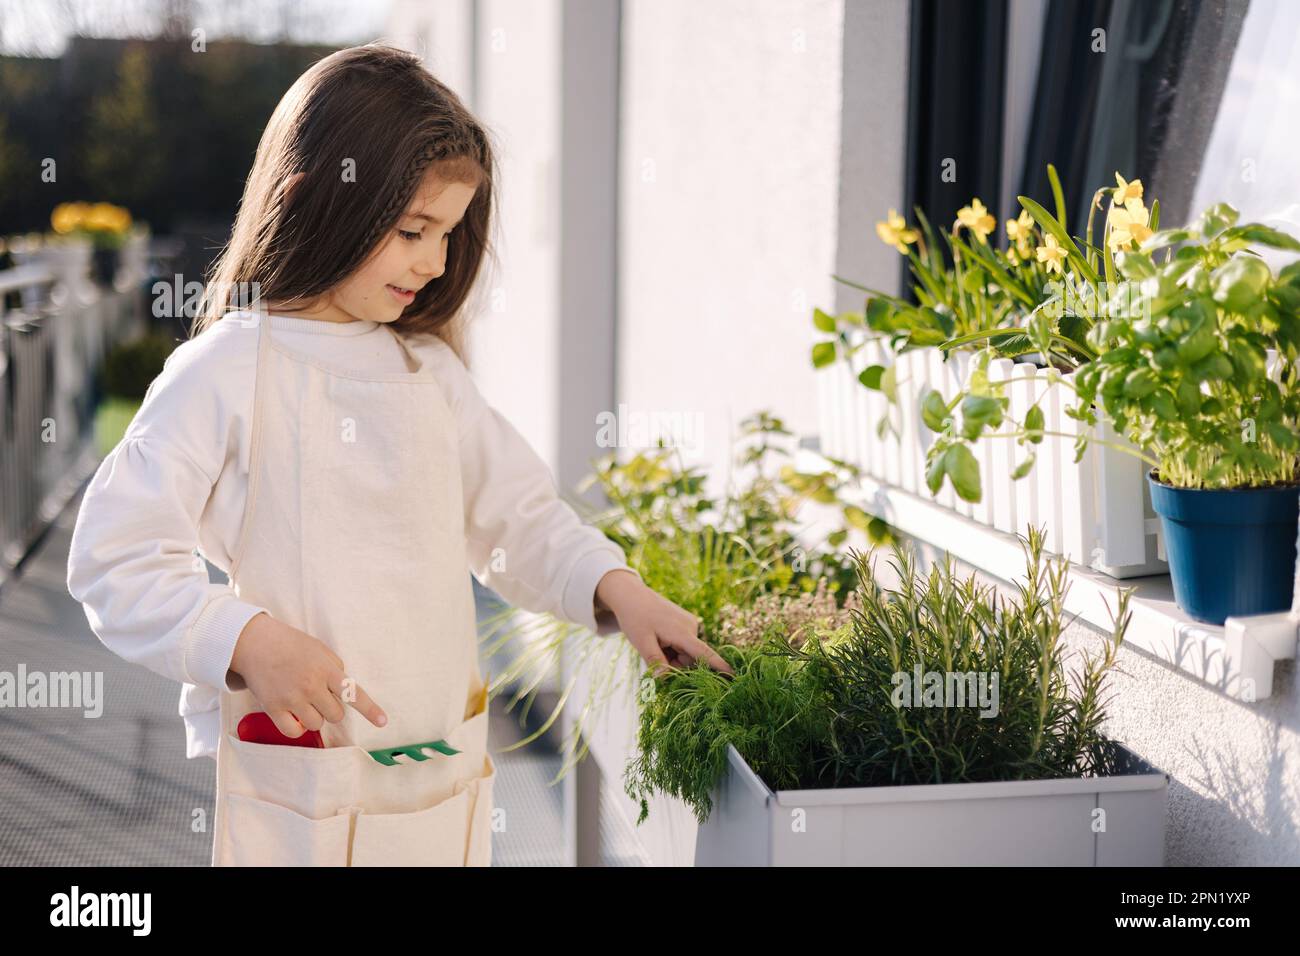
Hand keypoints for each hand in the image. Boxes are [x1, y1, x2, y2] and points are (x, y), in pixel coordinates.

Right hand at [228, 612, 387, 738]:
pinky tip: (294, 716)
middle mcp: (311, 685)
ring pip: (317, 725)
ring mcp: (292, 698)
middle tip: (318, 695)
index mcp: (326, 669)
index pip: (353, 693)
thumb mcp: (320, 649)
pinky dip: (297, 727)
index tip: (383, 722)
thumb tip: (344, 691)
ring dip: (314, 717)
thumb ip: (335, 669)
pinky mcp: (273, 708)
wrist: (256, 643)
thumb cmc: (291, 645)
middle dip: (331, 708)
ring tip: (303, 701)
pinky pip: (294, 732)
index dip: (370, 710)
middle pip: (336, 715)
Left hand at [594, 569, 732, 677]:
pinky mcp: (686, 622)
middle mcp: (691, 626)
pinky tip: (658, 637)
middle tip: (652, 654)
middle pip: (690, 659)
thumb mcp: (641, 642)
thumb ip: (656, 662)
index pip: (704, 653)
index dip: (719, 666)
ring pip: (685, 652)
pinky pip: (683, 644)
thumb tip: (665, 680)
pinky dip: (672, 646)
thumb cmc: (635, 618)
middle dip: (674, 663)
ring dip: (671, 655)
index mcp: (682, 632)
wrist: (632, 595)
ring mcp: (689, 623)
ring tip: (654, 642)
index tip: (735, 676)